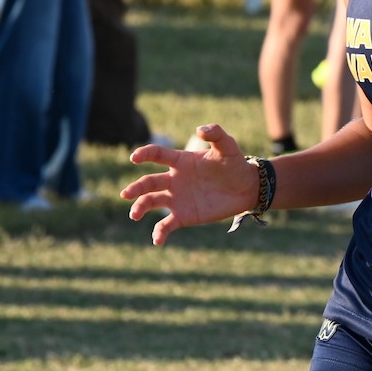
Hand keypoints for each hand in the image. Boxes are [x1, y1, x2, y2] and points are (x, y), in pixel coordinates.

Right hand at [121, 124, 260, 244]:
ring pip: (151, 202)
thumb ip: (216, 134)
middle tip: (126, 194)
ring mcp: (176, 198)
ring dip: (140, 207)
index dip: (144, 154)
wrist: (245, 188)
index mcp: (180, 160)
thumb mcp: (227, 146)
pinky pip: (166, 224)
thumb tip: (200, 129)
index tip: (134, 158)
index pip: (157, 154)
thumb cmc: (234, 163)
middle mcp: (173, 179)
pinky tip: (157, 241)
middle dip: (136, 188)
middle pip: (148, 182)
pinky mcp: (183, 215)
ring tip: (134, 215)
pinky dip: (159, 232)